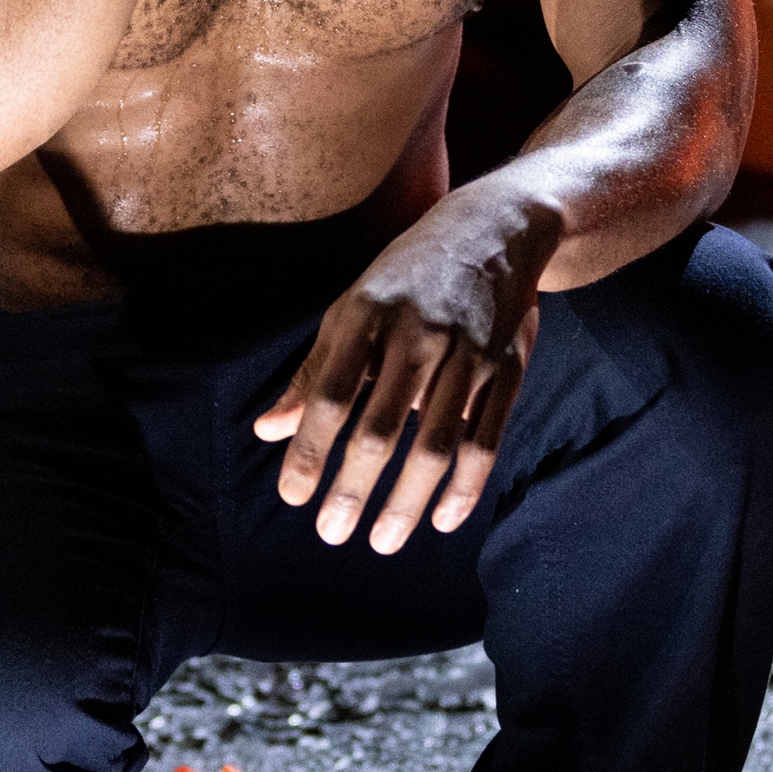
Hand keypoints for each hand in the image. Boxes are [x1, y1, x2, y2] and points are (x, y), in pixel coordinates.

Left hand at [253, 183, 558, 552]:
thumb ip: (311, 372)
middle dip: (353, 488)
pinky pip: (485, 438)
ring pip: (435, 443)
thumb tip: (266, 430)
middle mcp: (417, 335)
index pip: (329, 395)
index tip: (292, 497)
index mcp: (367, 316)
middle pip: (380, 427)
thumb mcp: (351, 308)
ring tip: (382, 541)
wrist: (496, 230)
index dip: (309, 450)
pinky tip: (443, 521)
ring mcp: (467, 354)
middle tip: (331, 533)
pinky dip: (465, 486)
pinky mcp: (506, 369)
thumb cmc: (406, 277)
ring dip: (407, 501)